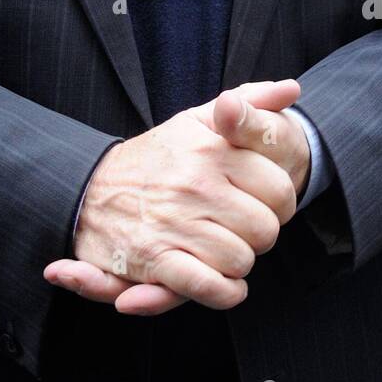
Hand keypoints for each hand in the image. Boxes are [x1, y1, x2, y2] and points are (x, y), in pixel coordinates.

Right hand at [43, 78, 309, 314]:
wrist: (90, 187)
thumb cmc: (157, 155)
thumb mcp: (197, 118)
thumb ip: (249, 101)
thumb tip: (291, 89)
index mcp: (211, 150)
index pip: (280, 190)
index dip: (278, 203)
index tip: (260, 202)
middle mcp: (195, 184)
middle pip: (266, 230)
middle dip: (259, 235)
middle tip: (239, 227)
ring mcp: (175, 222)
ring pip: (241, 261)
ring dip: (238, 263)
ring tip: (223, 247)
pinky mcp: (155, 258)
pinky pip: (209, 286)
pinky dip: (224, 293)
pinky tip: (224, 283)